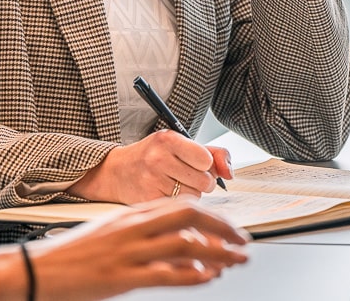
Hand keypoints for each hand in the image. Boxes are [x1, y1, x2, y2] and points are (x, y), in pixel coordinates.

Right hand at [31, 199, 249, 296]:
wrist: (35, 269)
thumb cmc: (74, 255)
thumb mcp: (112, 235)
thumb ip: (146, 234)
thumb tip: (183, 242)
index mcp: (132, 214)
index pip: (182, 204)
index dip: (213, 214)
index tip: (231, 227)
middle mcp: (133, 227)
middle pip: (189, 216)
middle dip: (223, 228)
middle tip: (243, 242)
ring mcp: (128, 252)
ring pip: (185, 244)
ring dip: (218, 252)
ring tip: (236, 261)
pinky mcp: (121, 277)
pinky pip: (165, 274)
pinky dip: (192, 275)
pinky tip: (209, 277)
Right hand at [67, 131, 232, 202]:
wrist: (118, 172)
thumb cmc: (155, 156)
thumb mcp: (182, 145)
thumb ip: (215, 154)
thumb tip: (230, 174)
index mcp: (168, 139)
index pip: (206, 160)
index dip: (206, 165)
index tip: (195, 163)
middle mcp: (158, 159)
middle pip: (204, 182)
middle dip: (201, 182)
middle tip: (185, 176)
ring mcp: (151, 181)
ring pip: (194, 197)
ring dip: (190, 194)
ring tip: (173, 184)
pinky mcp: (148, 202)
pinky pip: (180, 209)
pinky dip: (178, 205)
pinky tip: (166, 194)